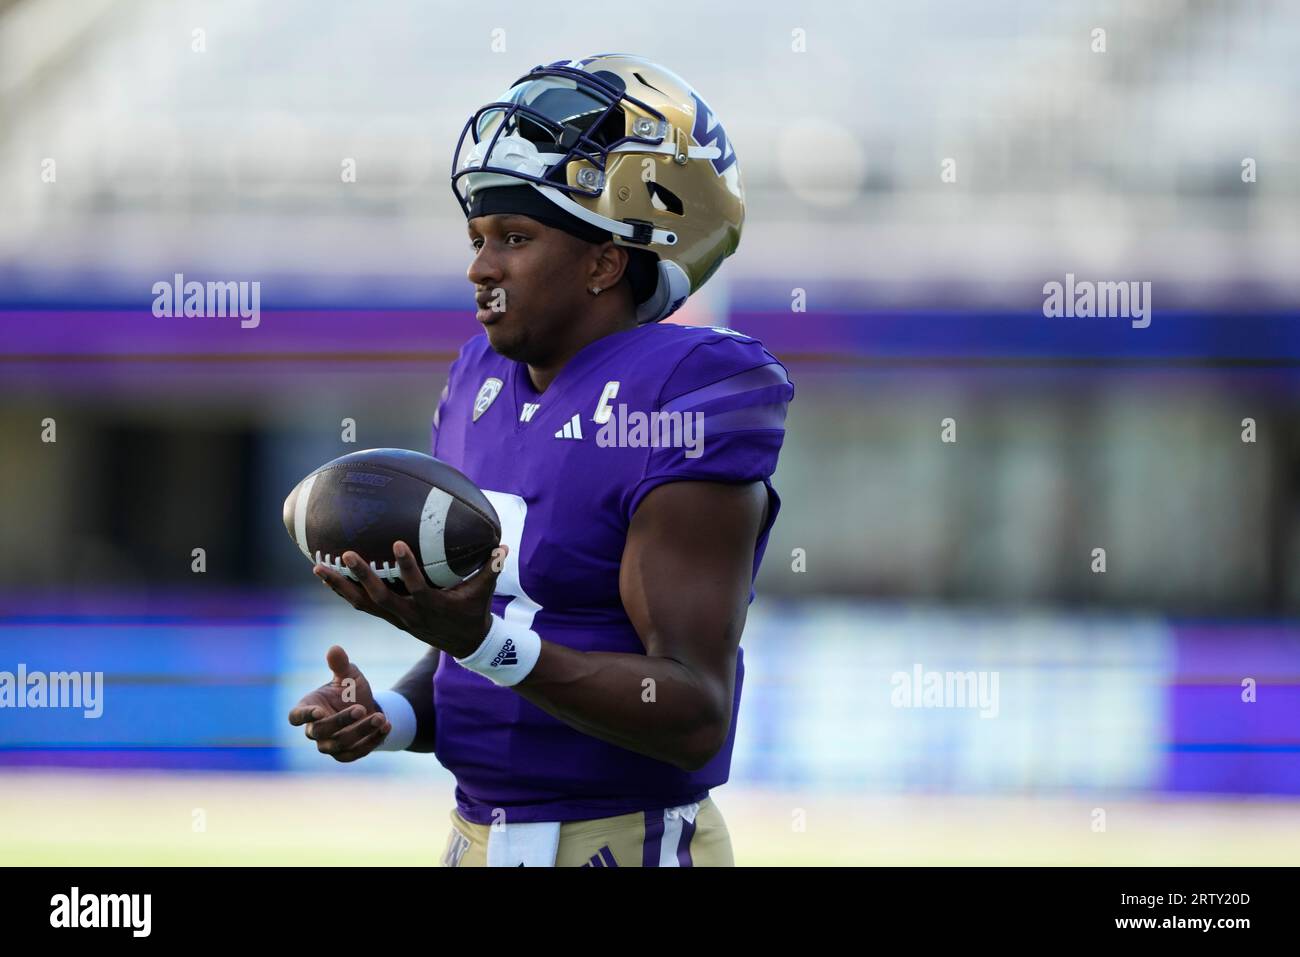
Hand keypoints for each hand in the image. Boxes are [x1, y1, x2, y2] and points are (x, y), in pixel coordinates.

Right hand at [287, 645, 390, 761]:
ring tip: (380, 717)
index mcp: (308, 708)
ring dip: (361, 732)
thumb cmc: (349, 690)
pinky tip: (386, 726)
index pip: (295, 717)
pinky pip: (355, 753)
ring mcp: (328, 745)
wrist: (366, 707)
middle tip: (360, 708)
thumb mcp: (348, 675)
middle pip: (319, 732)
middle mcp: (314, 730)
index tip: (319, 711)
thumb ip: (340, 665)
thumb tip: (335, 648)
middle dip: (340, 721)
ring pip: (339, 745)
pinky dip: (372, 741)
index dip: (304, 716)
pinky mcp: (345, 754)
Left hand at [314, 542, 508, 658]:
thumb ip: (492, 569)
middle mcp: (409, 615)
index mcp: (431, 606)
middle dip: (362, 576)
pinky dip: (344, 592)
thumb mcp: (484, 593)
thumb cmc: (474, 612)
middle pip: (380, 597)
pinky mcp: (389, 618)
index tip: (398, 544)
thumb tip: (503, 545)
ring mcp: (396, 619)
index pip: (417, 587)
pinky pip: (362, 605)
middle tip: (346, 554)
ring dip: (340, 587)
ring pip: (363, 604)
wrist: (465, 643)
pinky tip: (326, 576)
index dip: (407, 569)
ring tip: (317, 567)